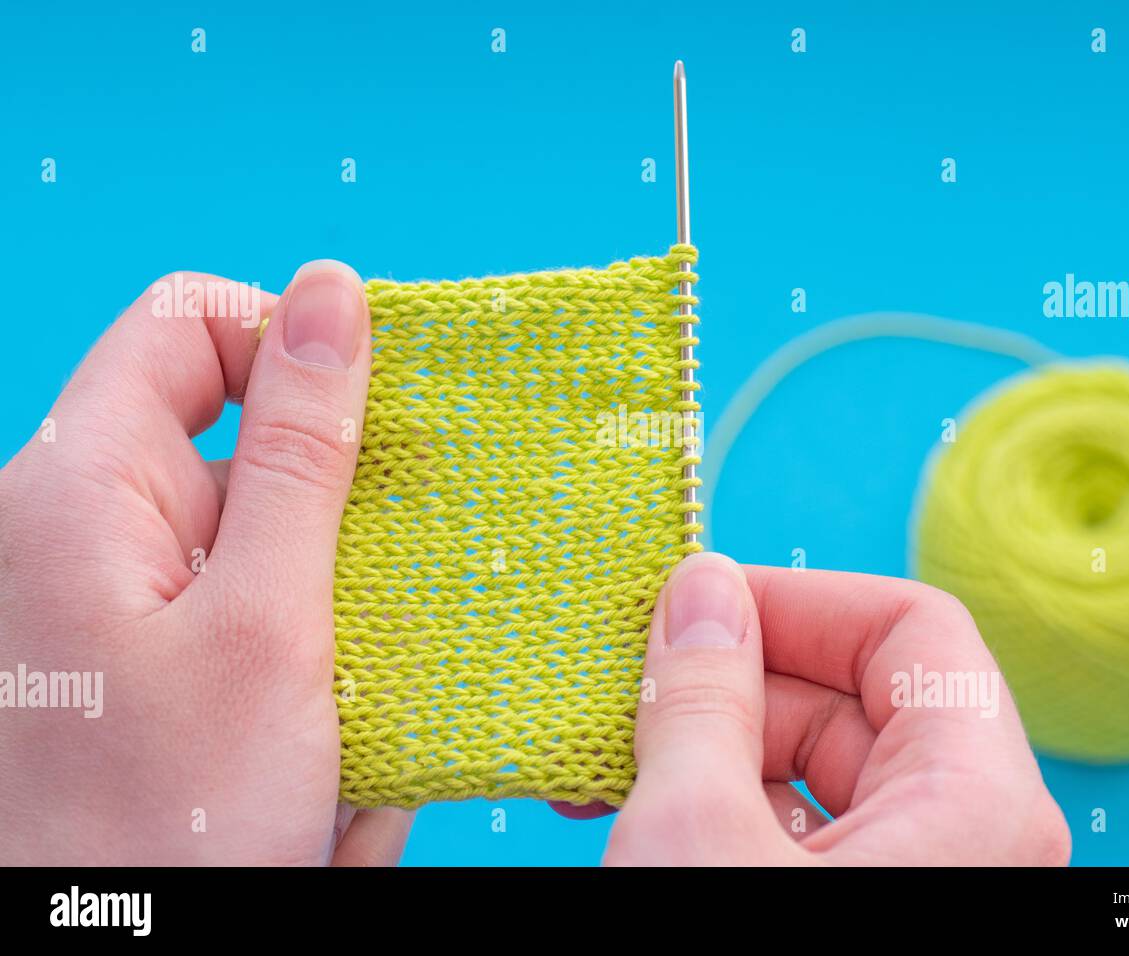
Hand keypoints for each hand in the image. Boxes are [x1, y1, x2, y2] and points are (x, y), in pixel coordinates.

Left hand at [0, 261, 410, 864]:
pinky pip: (250, 608)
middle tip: (387, 573)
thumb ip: (300, 446)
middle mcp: (83, 528)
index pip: (188, 326)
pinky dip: (310, 651)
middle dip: (332, 500)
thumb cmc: (167, 824)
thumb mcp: (266, 620)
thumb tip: (333, 292)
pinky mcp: (148, 658)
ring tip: (354, 687)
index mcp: (78, 487)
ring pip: (259, 533)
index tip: (376, 420)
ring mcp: (114, 600)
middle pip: (233, 434)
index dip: (290, 344)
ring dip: (334, 597)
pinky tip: (332, 734)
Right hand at [601, 553, 1070, 864]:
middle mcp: (971, 837)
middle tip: (624, 683)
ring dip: (706, 750)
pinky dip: (720, 810)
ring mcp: (920, 879)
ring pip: (815, 770)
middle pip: (853, 698)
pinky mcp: (867, 909)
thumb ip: (698, 697)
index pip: (911, 628)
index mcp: (977, 802)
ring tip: (602, 761)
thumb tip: (700, 590)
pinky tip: (631, 810)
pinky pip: (798, 832)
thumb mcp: (698, 835)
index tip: (693, 607)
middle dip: (727, 683)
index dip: (797, 601)